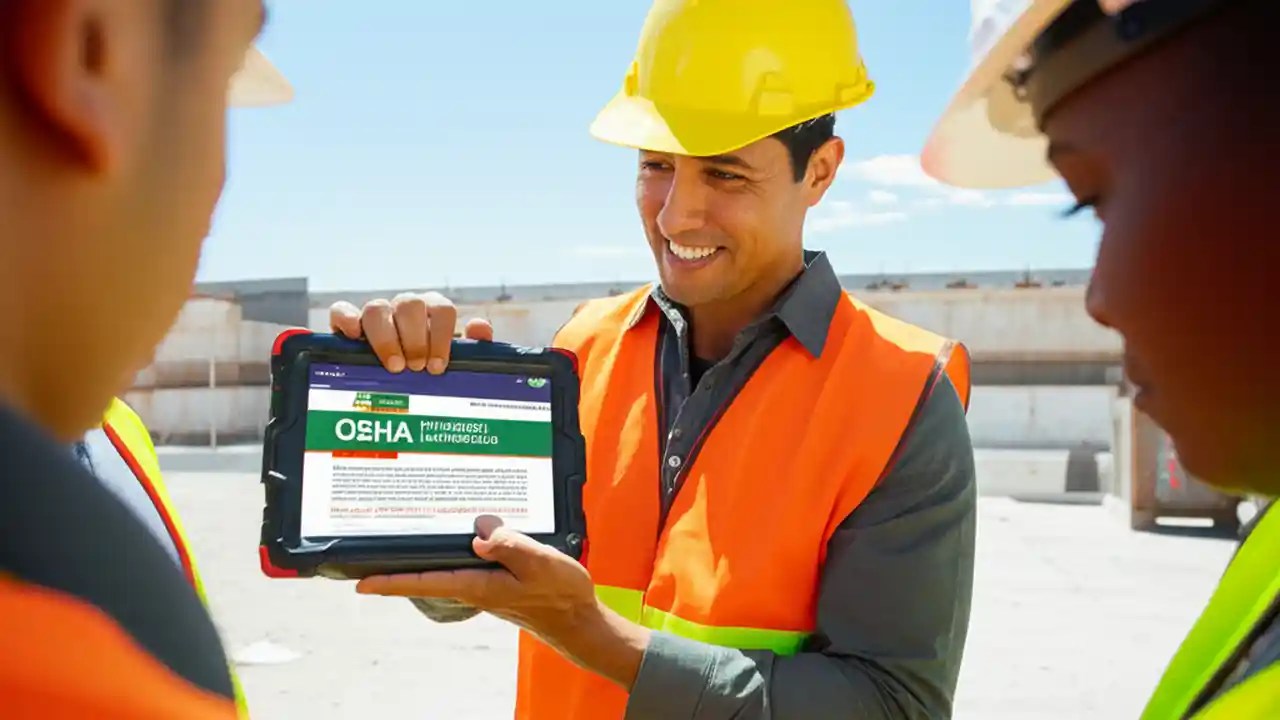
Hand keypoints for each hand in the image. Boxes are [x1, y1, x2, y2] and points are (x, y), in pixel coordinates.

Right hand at [329, 291, 493, 373]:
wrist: (402, 383)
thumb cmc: (432, 369)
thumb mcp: (457, 362)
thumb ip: (475, 346)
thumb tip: (479, 327)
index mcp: (434, 312)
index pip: (442, 308)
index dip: (441, 335)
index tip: (437, 366)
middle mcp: (405, 308)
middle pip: (409, 306)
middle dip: (415, 339)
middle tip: (416, 368)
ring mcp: (377, 314)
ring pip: (376, 309)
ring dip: (386, 337)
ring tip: (394, 366)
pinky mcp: (349, 323)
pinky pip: (342, 311)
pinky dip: (347, 319)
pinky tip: (354, 337)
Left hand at [355, 516, 649, 687]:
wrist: (578, 618)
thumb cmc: (561, 594)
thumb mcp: (540, 563)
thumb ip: (509, 545)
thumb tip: (478, 530)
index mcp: (478, 584)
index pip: (424, 581)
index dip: (390, 582)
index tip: (360, 581)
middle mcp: (473, 586)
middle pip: (425, 575)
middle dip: (395, 567)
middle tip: (365, 552)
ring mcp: (483, 584)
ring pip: (443, 568)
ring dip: (420, 557)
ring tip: (398, 540)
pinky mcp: (495, 579)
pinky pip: (464, 563)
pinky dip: (450, 552)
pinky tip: (454, 537)